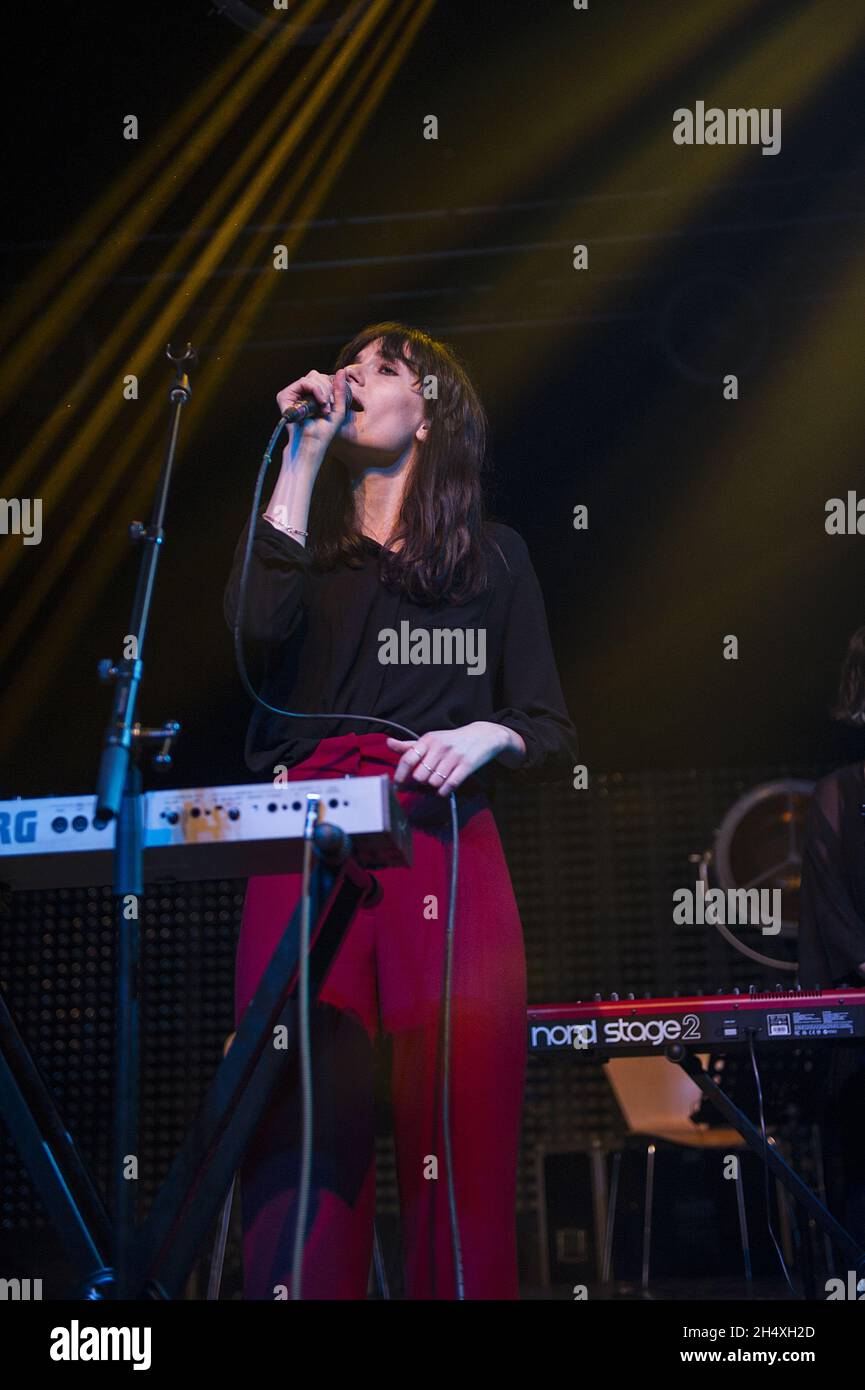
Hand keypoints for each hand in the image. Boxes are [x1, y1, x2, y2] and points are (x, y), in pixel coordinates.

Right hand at [276, 367, 350, 457]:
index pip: (322, 378)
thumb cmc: (324, 432)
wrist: (312, 443)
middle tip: (328, 406)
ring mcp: (292, 394)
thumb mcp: (338, 409)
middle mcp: (301, 394)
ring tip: (324, 407)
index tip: (333, 404)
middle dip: (327, 389)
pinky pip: (304, 381)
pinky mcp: (285, 396)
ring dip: (323, 391)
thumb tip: (340, 371)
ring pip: (312, 377)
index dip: (331, 387)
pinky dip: (315, 389)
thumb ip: (340, 390)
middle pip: (317, 375)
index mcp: (312, 396)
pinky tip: (319, 402)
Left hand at [387, 721, 514, 795]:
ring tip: (440, 779)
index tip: (398, 784)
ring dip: (434, 786)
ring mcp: (454, 756)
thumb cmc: (452, 740)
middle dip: (422, 781)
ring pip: (433, 782)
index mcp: (428, 739)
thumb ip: (409, 745)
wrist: (483, 735)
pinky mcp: (466, 765)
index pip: (408, 758)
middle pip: (420, 776)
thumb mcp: (431, 740)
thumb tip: (388, 742)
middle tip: (428, 777)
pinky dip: (444, 791)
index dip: (400, 774)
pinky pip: (448, 786)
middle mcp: (440, 746)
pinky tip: (445, 787)